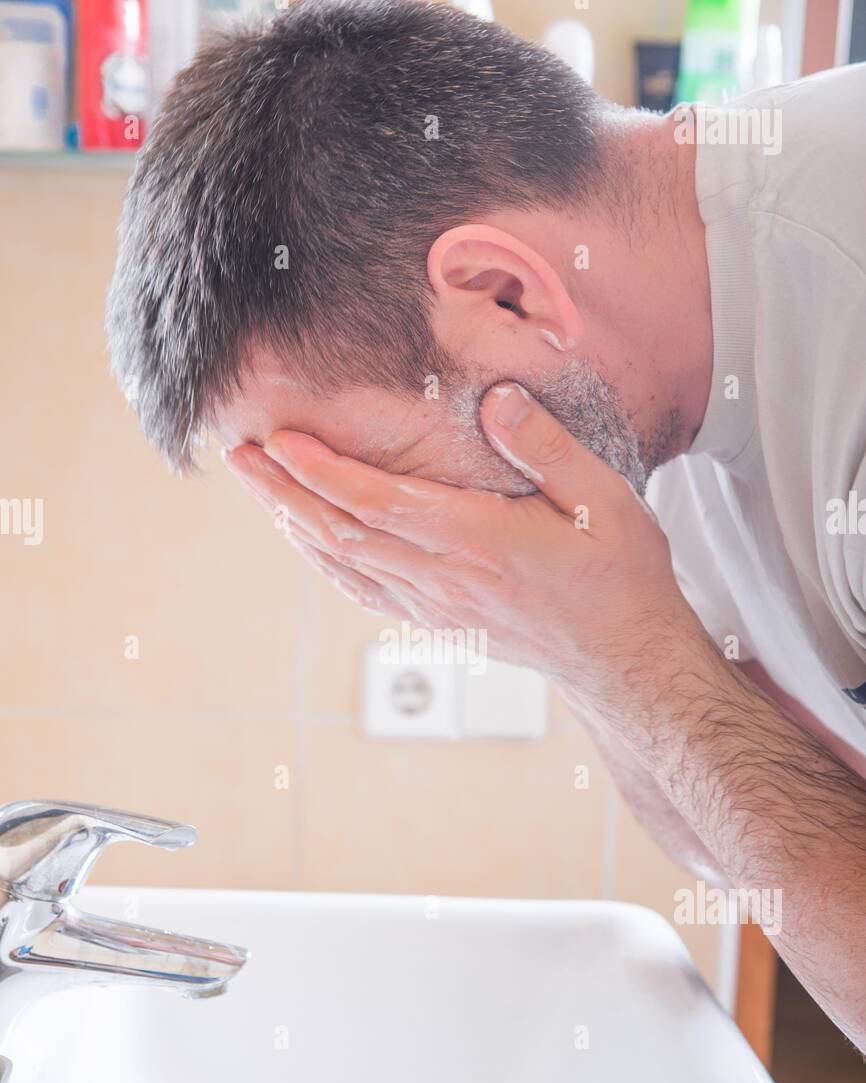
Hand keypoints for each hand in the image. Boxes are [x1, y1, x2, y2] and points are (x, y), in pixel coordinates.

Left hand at [224, 383, 699, 703]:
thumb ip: (546, 446)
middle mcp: (445, 579)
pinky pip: (365, 591)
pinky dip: (327, 562)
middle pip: (341, 534)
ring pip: (344, 565)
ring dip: (293, 524)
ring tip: (258, 487)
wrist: (625, 661)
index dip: (320, 472)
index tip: (279, 439)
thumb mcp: (603, 500)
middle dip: (282, 492)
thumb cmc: (619, 581)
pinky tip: (309, 542)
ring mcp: (437, 606)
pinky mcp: (439, 621)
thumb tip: (496, 399)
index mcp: (479, 542)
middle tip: (238, 454)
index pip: (378, 502)